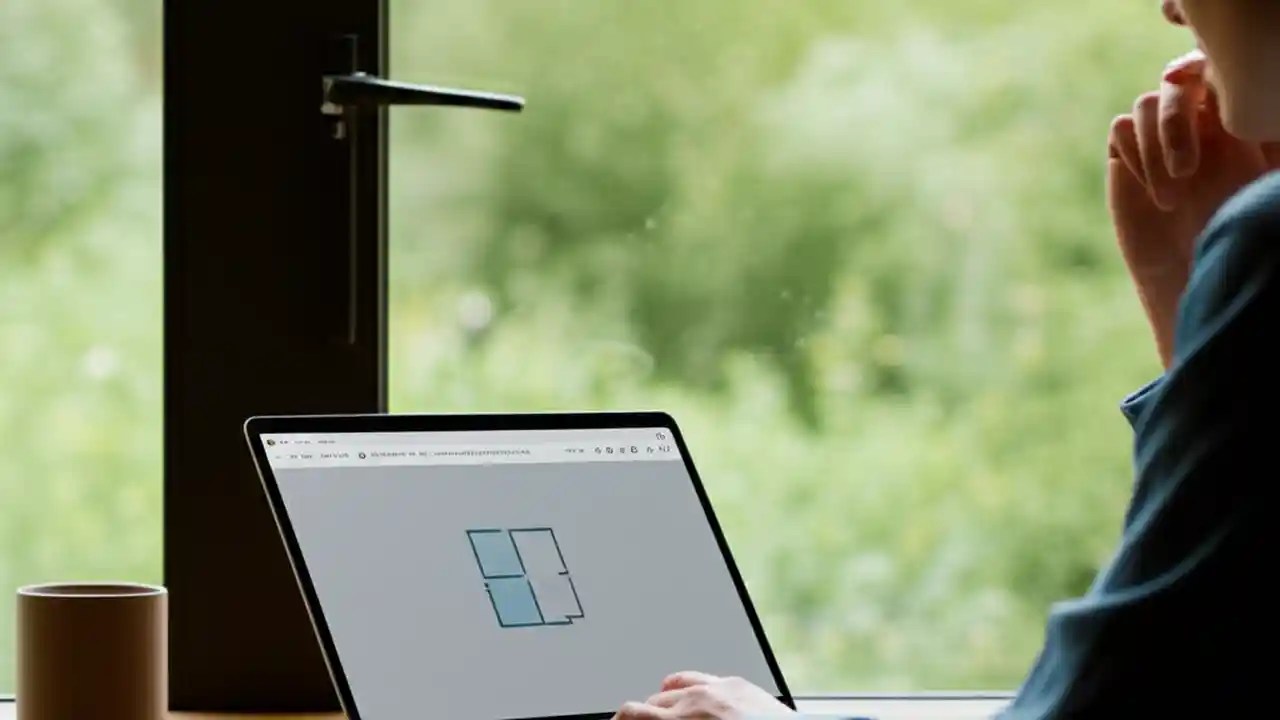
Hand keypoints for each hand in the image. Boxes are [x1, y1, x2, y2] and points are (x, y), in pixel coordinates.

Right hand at [612, 672, 795, 719]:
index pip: (632, 713)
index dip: (620, 719)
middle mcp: (697, 701)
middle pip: (652, 701)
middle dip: (645, 715)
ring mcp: (718, 688)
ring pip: (675, 688)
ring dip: (665, 703)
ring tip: (663, 716)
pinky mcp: (737, 684)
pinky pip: (702, 678)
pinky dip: (687, 688)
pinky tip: (685, 694)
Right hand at [1107, 50, 1279, 367]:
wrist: (1194, 277)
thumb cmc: (1236, 237)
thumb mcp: (1252, 185)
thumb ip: (1250, 140)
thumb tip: (1228, 98)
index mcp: (1230, 120)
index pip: (1213, 76)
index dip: (1207, 79)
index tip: (1213, 115)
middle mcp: (1193, 124)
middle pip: (1175, 84)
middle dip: (1176, 124)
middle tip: (1188, 173)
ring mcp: (1155, 141)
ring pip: (1145, 105)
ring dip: (1155, 147)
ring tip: (1172, 197)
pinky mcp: (1124, 161)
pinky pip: (1119, 130)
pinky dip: (1134, 156)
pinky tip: (1154, 194)